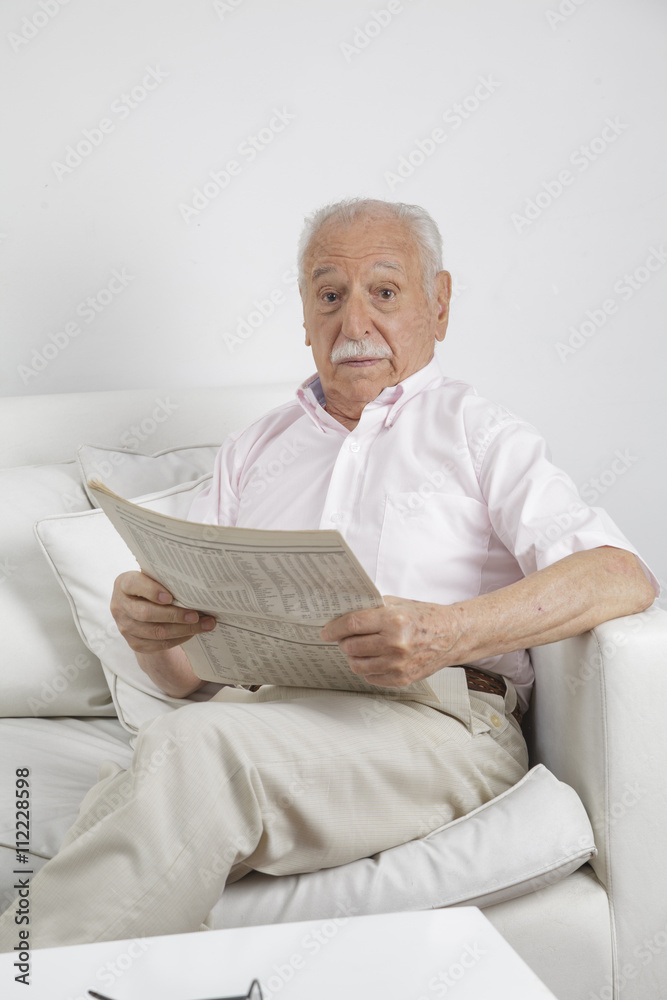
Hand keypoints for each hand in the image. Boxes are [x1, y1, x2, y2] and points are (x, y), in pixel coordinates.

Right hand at [110, 571, 216, 654]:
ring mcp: (125, 627)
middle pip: (146, 614)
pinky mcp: (134, 643)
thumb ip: (164, 578)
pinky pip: (159, 644)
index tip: (170, 597)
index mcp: (123, 584)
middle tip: (196, 615)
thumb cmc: (152, 586)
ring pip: (156, 632)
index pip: (134, 585)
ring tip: (204, 625)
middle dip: (174, 615)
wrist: (140, 606)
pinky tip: (193, 632)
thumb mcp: (152, 577)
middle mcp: (119, 606)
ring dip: (183, 630)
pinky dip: (179, 639)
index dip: (151, 591)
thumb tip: (193, 583)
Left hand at [320, 595, 460, 687]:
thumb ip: (373, 608)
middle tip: (346, 638)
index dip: (334, 628)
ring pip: (357, 665)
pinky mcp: (402, 679)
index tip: (327, 631)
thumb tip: (345, 613)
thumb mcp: (399, 604)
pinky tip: (374, 658)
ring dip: (353, 657)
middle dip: (343, 642)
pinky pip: (371, 677)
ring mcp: (399, 664)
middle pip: (351, 647)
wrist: (453, 636)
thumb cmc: (425, 617)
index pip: (352, 625)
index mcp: (393, 621)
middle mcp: (395, 644)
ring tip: (358, 649)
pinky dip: (367, 669)